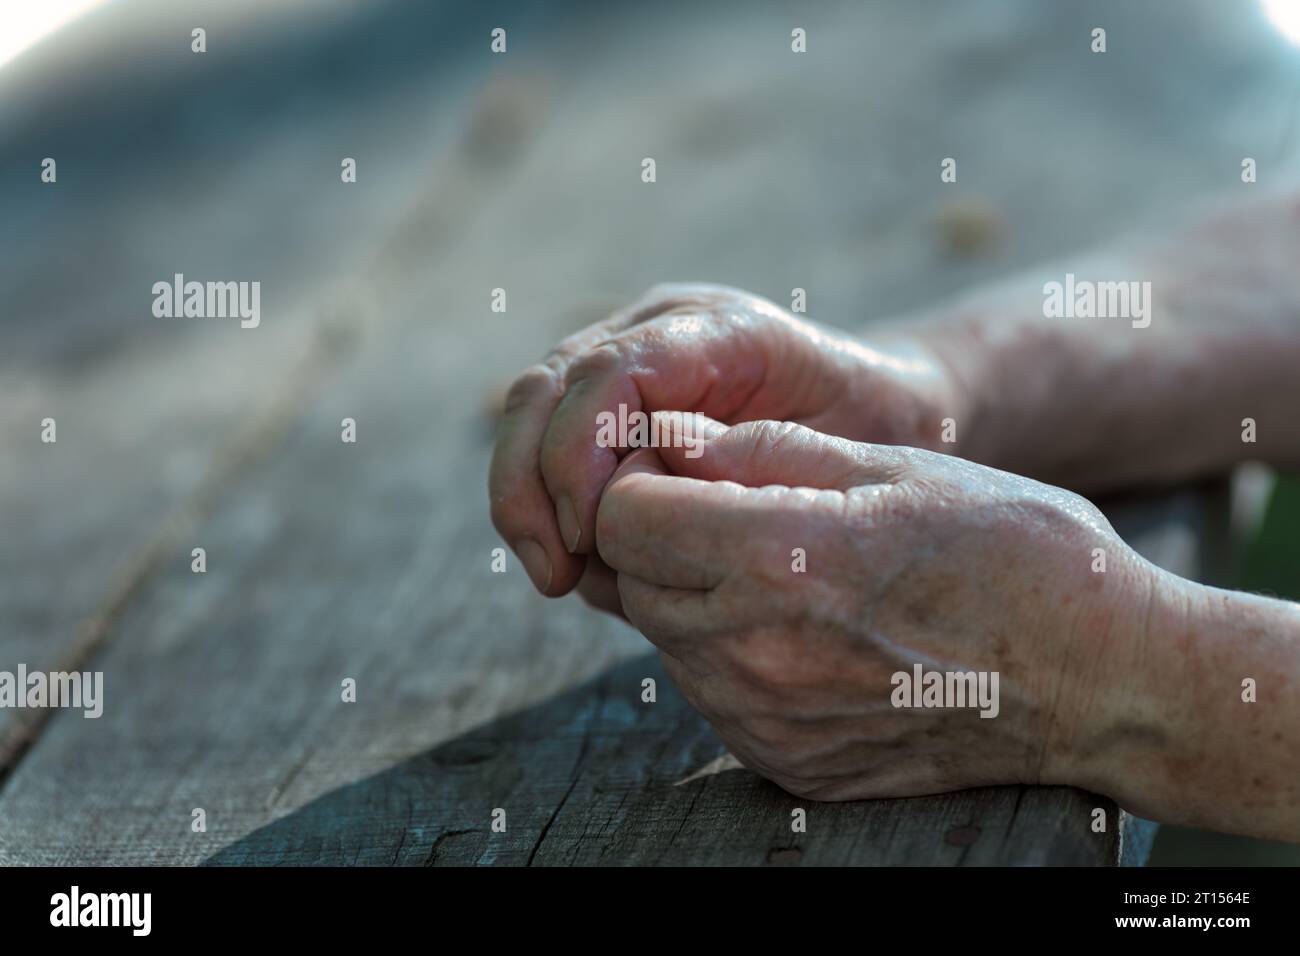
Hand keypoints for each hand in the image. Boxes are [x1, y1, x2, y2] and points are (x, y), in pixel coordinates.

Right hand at [488, 283, 965, 614]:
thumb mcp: (845, 451)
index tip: (587, 537)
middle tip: (553, 572)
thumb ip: (751, 472)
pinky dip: (542, 504)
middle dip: (530, 484)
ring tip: (556, 576)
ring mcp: (629, 358)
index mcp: (717, 329)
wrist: (887, 406)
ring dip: (524, 497)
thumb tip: (646, 517)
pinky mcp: (614, 404)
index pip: (610, 371)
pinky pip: (548, 443)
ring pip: (531, 411)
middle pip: (546, 388)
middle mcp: (658, 330)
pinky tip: (572, 563)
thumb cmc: (877, 433)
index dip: (578, 453)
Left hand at [595, 413, 1160, 799]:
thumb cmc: (1013, 552)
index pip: (624, 519)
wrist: (1101, 680)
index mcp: (779, 561)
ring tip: (789, 575)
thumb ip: (766, 452)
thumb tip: (677, 437)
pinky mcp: (784, 764)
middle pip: (634, 582)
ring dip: (699, 597)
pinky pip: (714, 696)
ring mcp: (766, 723)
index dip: (644, 481)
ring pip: (669, 641)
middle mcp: (755, 655)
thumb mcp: (895, 467)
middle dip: (666, 538)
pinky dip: (734, 657)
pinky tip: (810, 633)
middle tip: (740, 515)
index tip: (685, 469)